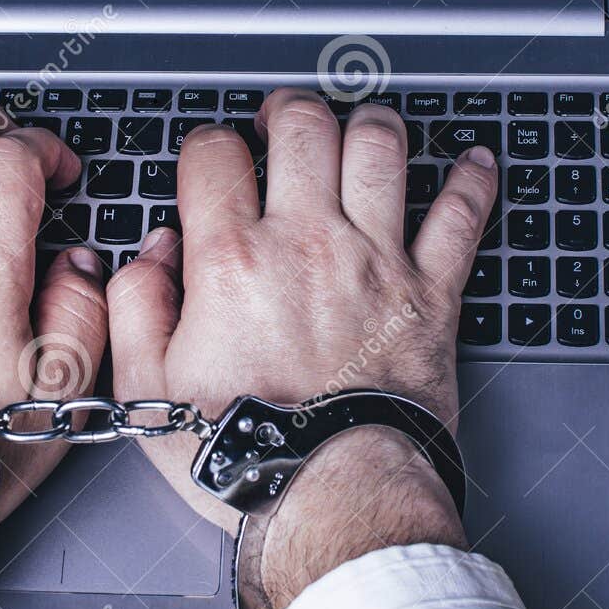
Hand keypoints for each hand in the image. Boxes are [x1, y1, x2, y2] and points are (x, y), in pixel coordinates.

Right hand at [106, 89, 496, 608]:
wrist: (332, 497)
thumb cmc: (244, 454)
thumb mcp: (151, 387)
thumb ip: (139, 304)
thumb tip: (152, 253)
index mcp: (232, 260)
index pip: (214, 153)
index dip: (208, 145)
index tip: (212, 160)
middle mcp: (307, 243)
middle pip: (304, 125)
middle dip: (287, 111)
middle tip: (281, 123)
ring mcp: (375, 261)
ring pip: (380, 146)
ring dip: (366, 124)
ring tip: (355, 131)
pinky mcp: (430, 292)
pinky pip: (461, 215)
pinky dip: (470, 180)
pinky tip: (469, 162)